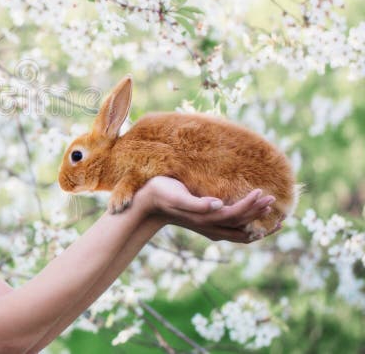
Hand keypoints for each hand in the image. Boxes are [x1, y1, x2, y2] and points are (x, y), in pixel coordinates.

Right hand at [138, 176, 282, 242]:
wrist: (148, 204)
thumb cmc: (161, 194)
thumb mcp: (176, 196)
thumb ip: (197, 203)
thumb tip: (217, 204)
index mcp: (204, 218)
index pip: (235, 214)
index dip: (250, 205)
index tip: (261, 192)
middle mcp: (209, 226)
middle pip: (241, 225)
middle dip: (259, 214)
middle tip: (274, 200)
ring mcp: (209, 228)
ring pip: (240, 232)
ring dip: (259, 226)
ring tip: (276, 219)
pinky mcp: (207, 224)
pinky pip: (234, 231)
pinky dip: (249, 229)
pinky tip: (254, 223)